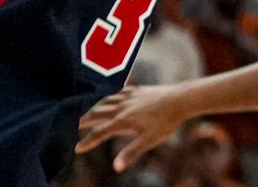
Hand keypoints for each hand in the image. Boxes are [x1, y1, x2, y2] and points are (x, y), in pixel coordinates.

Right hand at [76, 84, 192, 170]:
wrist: (180, 99)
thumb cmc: (165, 122)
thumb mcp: (149, 140)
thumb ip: (132, 153)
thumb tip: (116, 167)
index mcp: (124, 120)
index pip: (100, 132)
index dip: (88, 141)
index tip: (77, 148)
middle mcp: (123, 106)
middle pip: (99, 113)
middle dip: (88, 120)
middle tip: (78, 126)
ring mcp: (130, 96)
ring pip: (107, 101)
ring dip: (97, 107)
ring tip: (91, 112)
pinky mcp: (138, 90)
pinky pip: (119, 92)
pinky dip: (110, 96)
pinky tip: (112, 97)